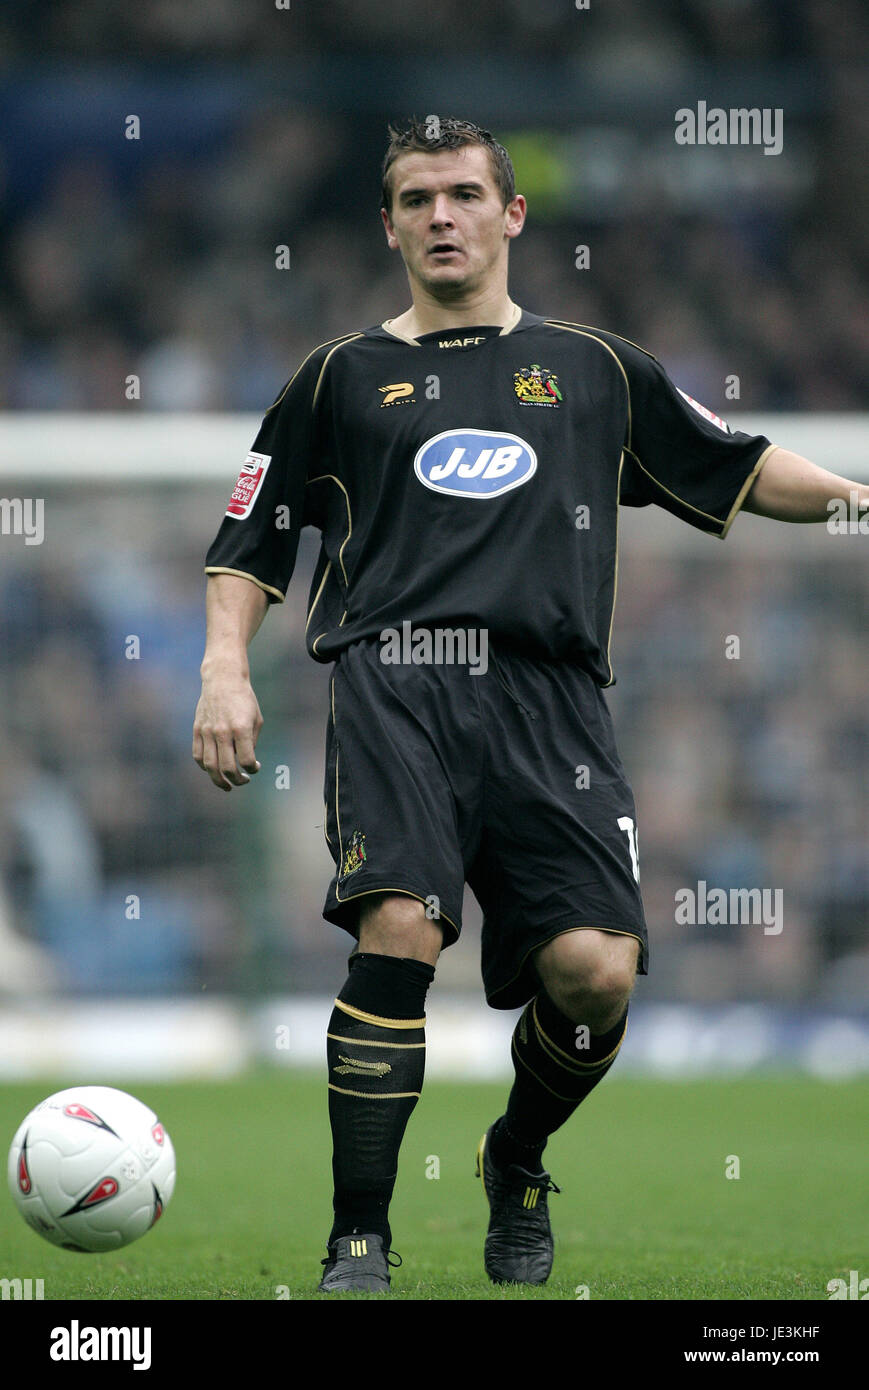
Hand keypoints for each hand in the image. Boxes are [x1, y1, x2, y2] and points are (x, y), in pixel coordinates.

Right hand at [192, 674, 263, 791]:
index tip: (255, 767)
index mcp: (241, 728)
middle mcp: (222, 731)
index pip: (246, 760)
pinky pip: (198, 755)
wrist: (223, 679)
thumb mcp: (256, 719)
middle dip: (236, 780)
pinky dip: (205, 767)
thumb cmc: (244, 700)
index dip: (252, 769)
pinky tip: (213, 769)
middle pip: (226, 767)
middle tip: (243, 781)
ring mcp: (207, 731)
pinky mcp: (197, 729)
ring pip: (209, 766)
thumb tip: (246, 762)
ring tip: (226, 785)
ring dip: (218, 780)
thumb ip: (251, 742)